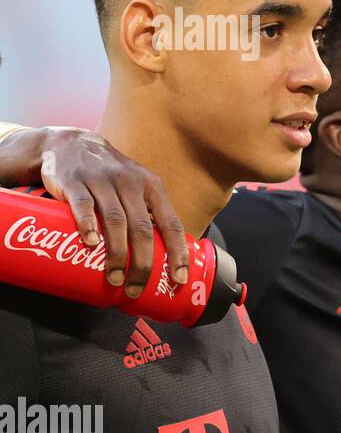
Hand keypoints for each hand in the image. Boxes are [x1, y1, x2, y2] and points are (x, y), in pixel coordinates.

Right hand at [23, 127, 188, 297]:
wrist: (70, 143)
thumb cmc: (110, 176)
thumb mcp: (137, 187)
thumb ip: (149, 214)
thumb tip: (164, 256)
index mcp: (152, 188)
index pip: (171, 223)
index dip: (177, 252)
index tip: (178, 279)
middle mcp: (131, 184)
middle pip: (143, 229)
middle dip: (143, 263)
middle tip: (137, 289)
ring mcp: (102, 182)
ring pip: (116, 221)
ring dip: (117, 253)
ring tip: (116, 279)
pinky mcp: (74, 182)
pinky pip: (83, 205)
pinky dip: (88, 225)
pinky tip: (92, 244)